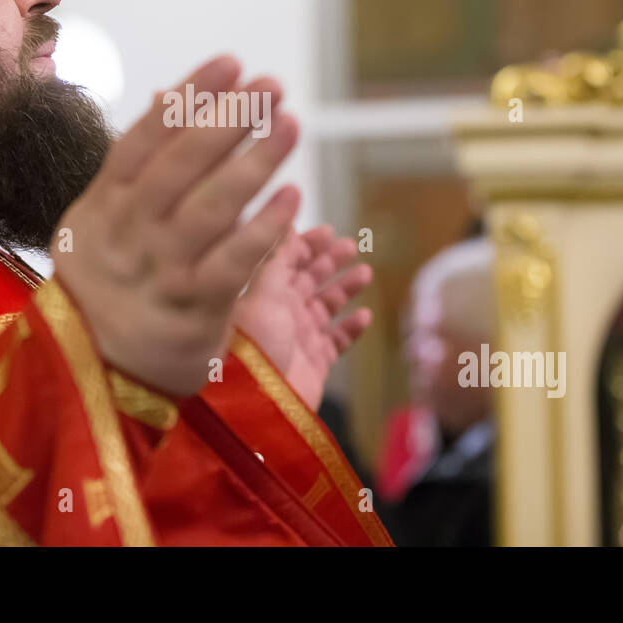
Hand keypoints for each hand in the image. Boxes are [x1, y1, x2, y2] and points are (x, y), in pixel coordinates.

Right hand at [51, 56, 299, 395]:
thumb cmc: (107, 283)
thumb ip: (134, 170)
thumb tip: (171, 100)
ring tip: (289, 124)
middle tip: (271, 86)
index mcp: (102, 205)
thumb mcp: (96, 223)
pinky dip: (263, 229)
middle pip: (180, 166)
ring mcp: (159, 272)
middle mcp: (128, 234)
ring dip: (253, 162)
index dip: (188, 98)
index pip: (145, 139)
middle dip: (228, 120)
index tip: (230, 63)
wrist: (94, 372)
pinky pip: (232, 265)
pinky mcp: (192, 311)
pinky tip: (292, 197)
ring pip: (210, 209)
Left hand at [233, 225, 372, 410]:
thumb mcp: (264, 291)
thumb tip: (286, 219)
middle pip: (308, 280)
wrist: (258, 403)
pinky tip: (366, 316)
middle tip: (352, 246)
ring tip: (365, 272)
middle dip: (329, 261)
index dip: (307, 244)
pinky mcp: (315, 364)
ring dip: (344, 289)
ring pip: (326, 307)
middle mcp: (280, 313)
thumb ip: (278, 257)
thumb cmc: (256, 343)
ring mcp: (298, 339)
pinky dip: (351, 328)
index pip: (286, 260)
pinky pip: (337, 341)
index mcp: (264, 293)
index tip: (329, 230)